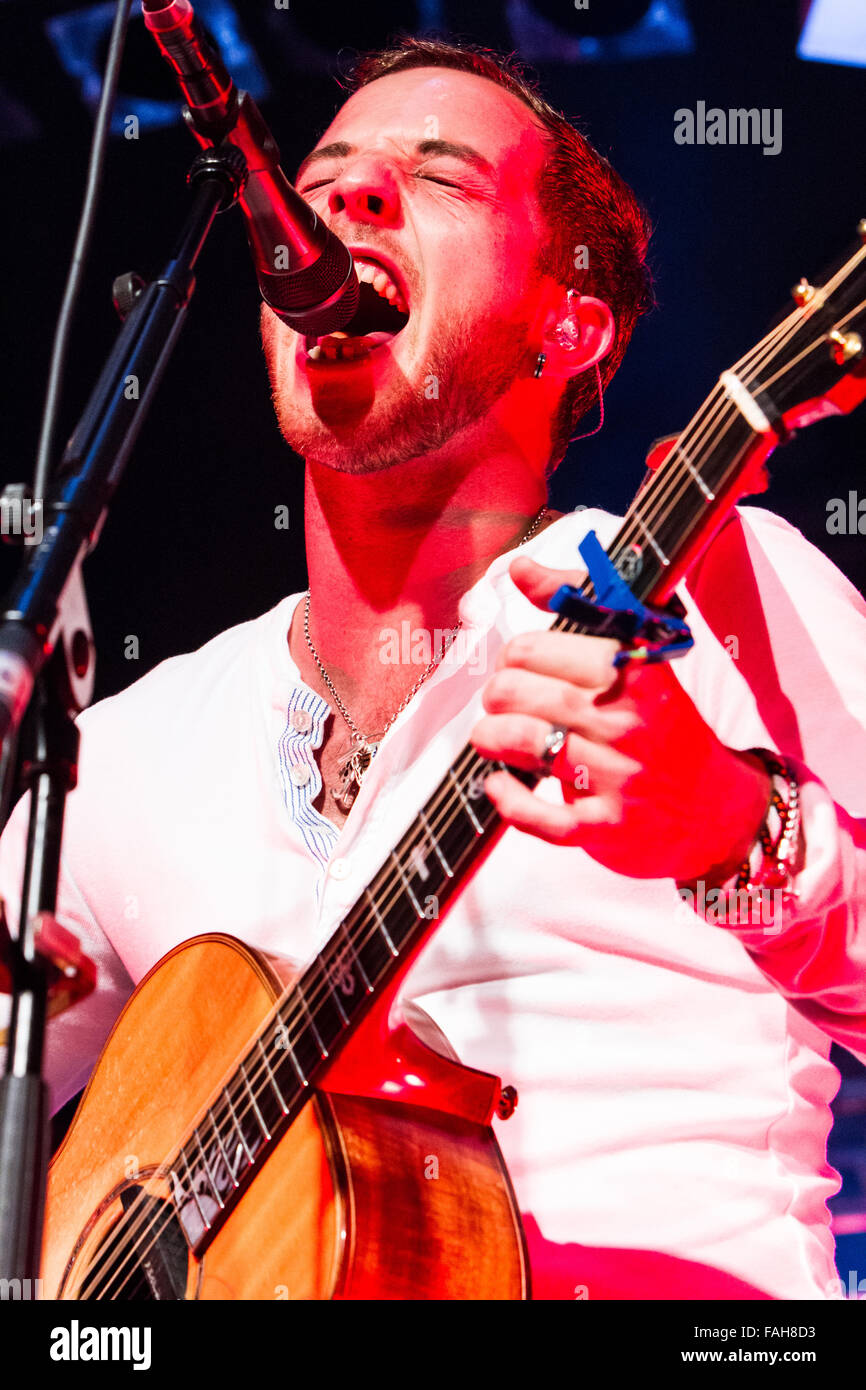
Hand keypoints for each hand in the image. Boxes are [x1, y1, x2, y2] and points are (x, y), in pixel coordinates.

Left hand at [470, 555, 770, 881]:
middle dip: (497, 694)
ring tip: (493, 738)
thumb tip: (521, 569)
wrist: (721, 810)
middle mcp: (627, 718)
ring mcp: (616, 775)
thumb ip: (582, 602)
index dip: (516, 655)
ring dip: (490, 737)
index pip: (536, 647)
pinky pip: (538, 814)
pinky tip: (501, 784)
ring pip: (519, 741)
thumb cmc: (669, 724)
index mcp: (635, 668)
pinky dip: (507, 799)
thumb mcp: (643, 653)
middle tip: (505, 703)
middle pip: (518, 690)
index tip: (523, 667)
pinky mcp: (606, 826)